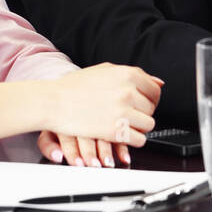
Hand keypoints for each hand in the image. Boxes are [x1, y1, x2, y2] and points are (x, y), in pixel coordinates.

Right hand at [43, 63, 163, 166]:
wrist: (53, 101)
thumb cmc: (74, 86)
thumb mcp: (105, 71)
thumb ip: (133, 75)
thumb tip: (158, 82)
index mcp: (127, 74)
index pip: (154, 89)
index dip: (150, 99)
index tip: (143, 104)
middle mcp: (128, 91)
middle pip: (151, 108)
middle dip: (142, 113)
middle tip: (129, 116)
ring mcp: (122, 111)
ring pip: (148, 125)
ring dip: (138, 128)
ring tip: (124, 126)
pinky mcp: (115, 131)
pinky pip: (139, 140)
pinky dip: (132, 140)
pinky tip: (120, 135)